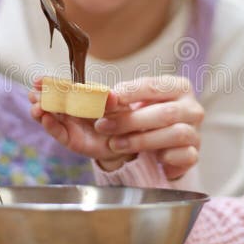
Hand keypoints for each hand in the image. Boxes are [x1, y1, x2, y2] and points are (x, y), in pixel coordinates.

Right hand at [29, 78, 131, 170]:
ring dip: (40, 111)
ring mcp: (67, 124)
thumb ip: (113, 101)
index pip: (59, 88)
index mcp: (76, 97)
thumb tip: (111, 95)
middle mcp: (68, 110)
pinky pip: (57, 132)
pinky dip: (50, 125)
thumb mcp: (117, 107)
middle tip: (34, 95)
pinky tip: (46, 119)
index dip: (48, 83)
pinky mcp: (69, 139)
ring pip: (47, 116)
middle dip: (39, 97)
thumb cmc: (117, 119)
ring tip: (38, 108)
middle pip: (48, 101)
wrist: (121, 141)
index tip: (38, 80)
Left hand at [30, 76, 202, 179]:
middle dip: (128, 119)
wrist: (160, 149)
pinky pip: (182, 157)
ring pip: (172, 134)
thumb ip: (95, 99)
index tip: (107, 97)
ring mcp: (193, 131)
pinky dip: (164, 158)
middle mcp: (189, 106)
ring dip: (139, 140)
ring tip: (114, 144)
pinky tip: (151, 159)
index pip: (153, 85)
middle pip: (162, 112)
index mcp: (174, 87)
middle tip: (101, 125)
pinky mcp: (192, 155)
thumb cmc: (137, 120)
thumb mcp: (117, 107)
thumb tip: (50, 90)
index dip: (130, 92)